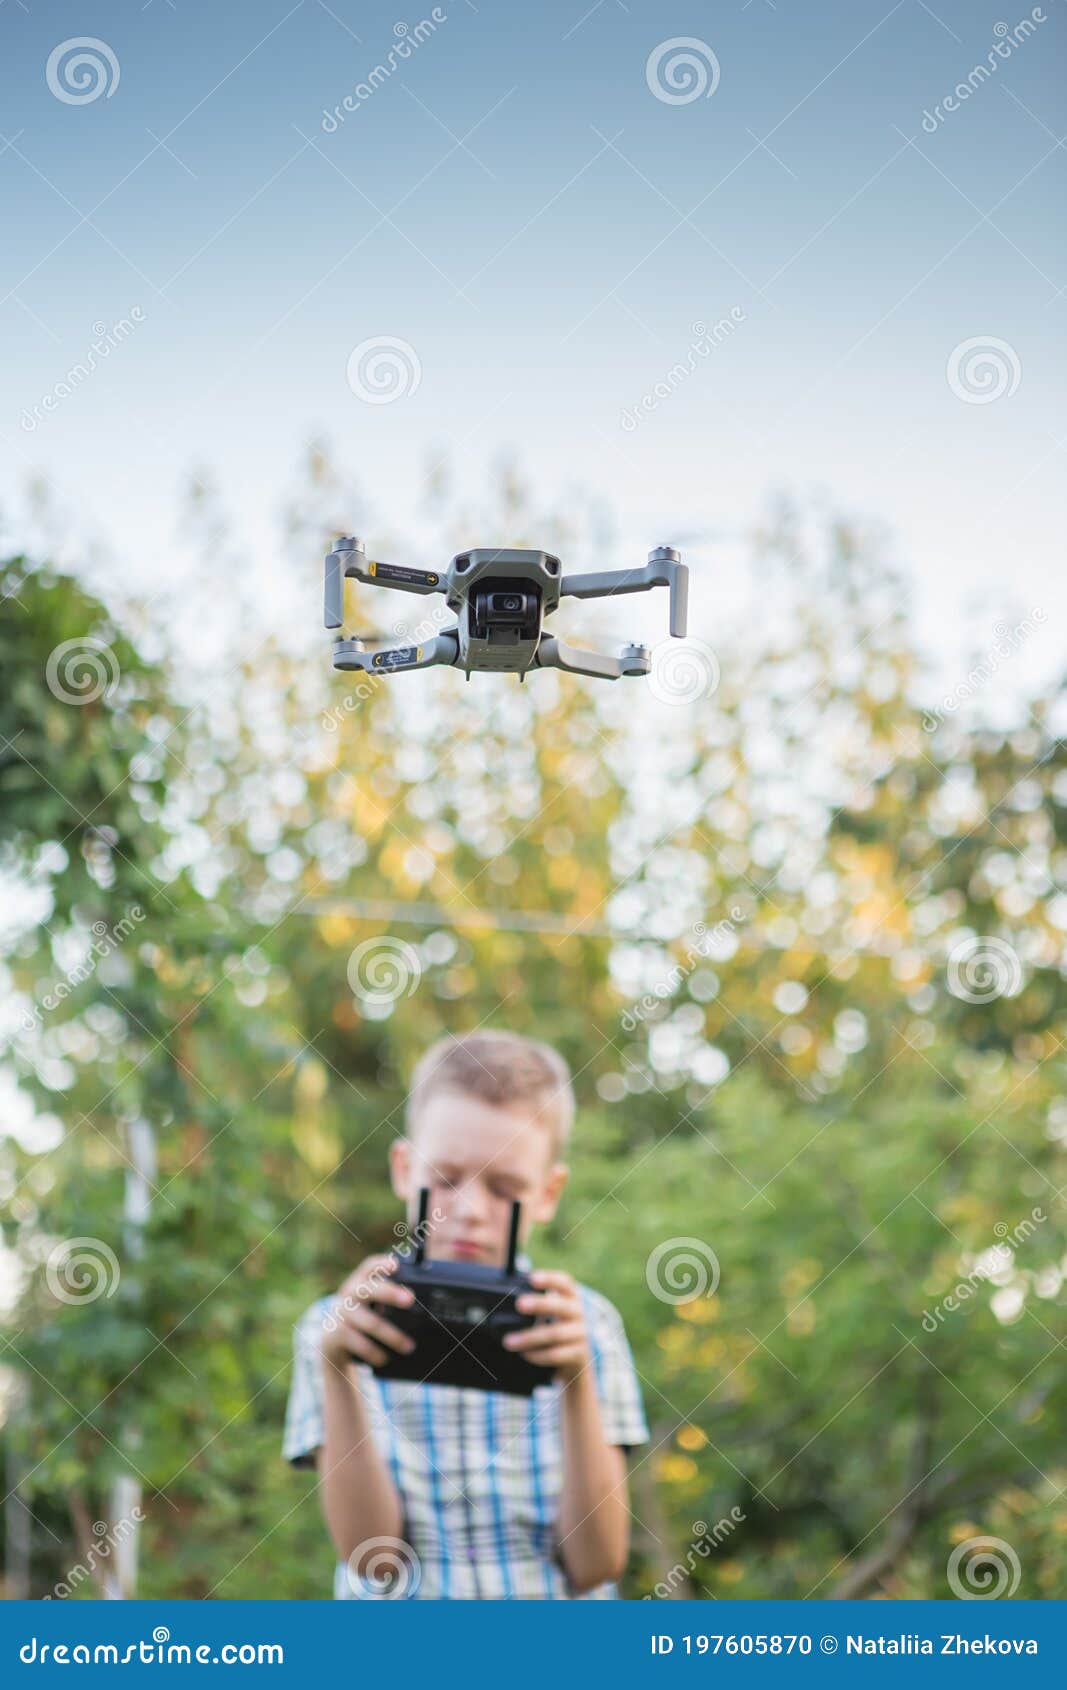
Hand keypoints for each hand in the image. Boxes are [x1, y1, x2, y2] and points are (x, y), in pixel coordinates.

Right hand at [318, 1253, 416, 1369]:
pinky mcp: (336, 1334)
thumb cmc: (361, 1317)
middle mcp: (349, 1293)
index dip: (381, 1263)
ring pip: (371, 1323)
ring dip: (393, 1336)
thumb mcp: (370, 1302)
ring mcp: (342, 1313)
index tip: (395, 1264)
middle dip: (390, 1293)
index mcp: (360, 1281)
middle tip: (410, 1299)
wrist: (332, 1340)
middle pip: (369, 1289)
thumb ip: (388, 1297)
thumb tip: (420, 1304)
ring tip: (410, 1346)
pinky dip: (374, 1352)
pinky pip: (359, 1343)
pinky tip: (384, 1358)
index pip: (369, 1266)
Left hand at [504, 1268, 590, 1384]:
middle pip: (561, 1306)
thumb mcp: (553, 1313)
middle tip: (519, 1304)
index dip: (550, 1279)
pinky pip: (557, 1355)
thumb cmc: (557, 1327)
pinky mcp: (579, 1354)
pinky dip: (538, 1355)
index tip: (532, 1278)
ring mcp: (581, 1334)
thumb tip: (497, 1302)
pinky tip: (524, 1354)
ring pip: (555, 1334)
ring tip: (509, 1341)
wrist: (578, 1357)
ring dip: (529, 1337)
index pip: (564, 1282)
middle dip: (540, 1304)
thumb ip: (535, 1305)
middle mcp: (579, 1313)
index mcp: (571, 1297)